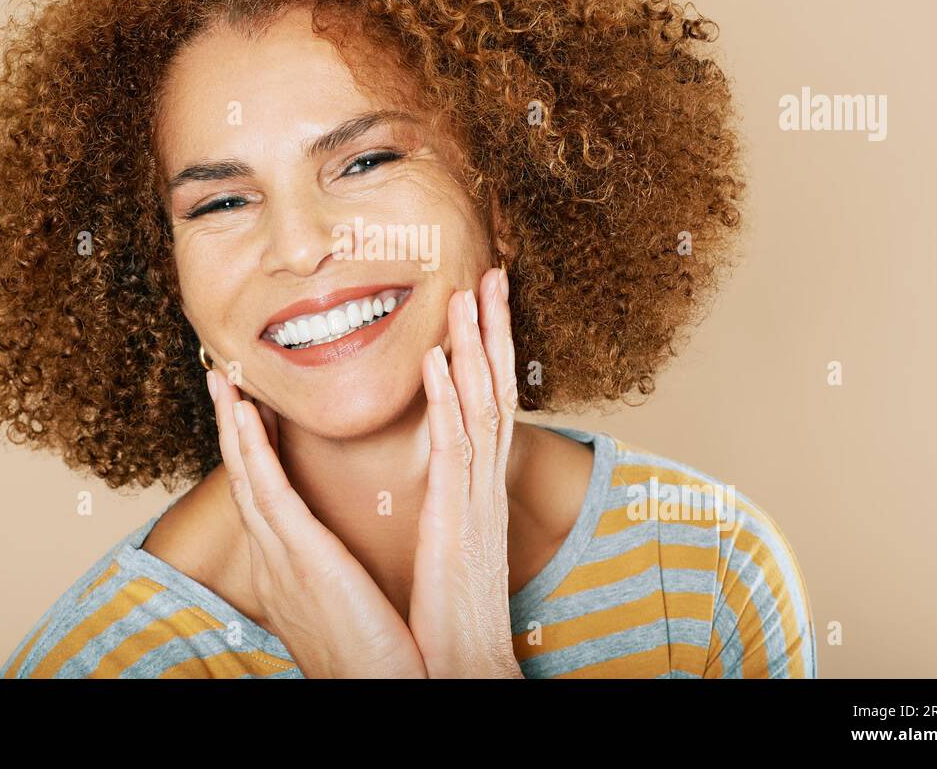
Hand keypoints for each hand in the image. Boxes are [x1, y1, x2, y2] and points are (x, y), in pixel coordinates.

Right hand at [206, 368, 427, 678]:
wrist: (386, 695)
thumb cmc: (377, 661)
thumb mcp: (344, 607)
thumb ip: (330, 574)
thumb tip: (330, 553)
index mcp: (285, 570)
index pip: (261, 496)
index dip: (249, 449)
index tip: (249, 407)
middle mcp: (272, 562)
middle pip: (242, 480)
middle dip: (229, 427)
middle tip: (221, 376)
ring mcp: (280, 561)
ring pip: (246, 476)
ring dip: (232, 424)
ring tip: (223, 377)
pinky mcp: (303, 562)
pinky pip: (270, 493)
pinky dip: (253, 448)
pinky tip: (246, 412)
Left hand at [407, 266, 524, 677]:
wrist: (467, 662)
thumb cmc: (454, 608)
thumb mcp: (453, 540)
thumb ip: (451, 501)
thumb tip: (443, 477)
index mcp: (481, 486)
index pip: (492, 401)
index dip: (491, 350)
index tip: (485, 304)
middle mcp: (487, 482)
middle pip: (498, 389)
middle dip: (494, 330)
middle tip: (492, 275)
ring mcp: (478, 497)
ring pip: (484, 405)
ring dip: (475, 347)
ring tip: (466, 294)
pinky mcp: (458, 517)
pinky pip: (455, 447)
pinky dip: (448, 399)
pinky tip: (438, 360)